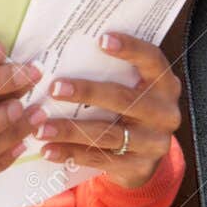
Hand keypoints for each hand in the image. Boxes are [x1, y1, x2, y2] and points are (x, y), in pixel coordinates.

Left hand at [34, 32, 181, 190]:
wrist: (144, 158)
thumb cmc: (128, 109)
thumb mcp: (131, 89)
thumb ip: (111, 73)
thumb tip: (65, 53)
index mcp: (165, 84)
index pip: (152, 60)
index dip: (130, 49)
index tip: (101, 39)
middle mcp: (165, 112)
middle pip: (123, 99)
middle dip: (86, 92)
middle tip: (54, 88)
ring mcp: (154, 142)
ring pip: (108, 134)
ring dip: (70, 130)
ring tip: (41, 128)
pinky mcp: (139, 167)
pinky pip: (100, 160)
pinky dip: (71, 154)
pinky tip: (48, 150)